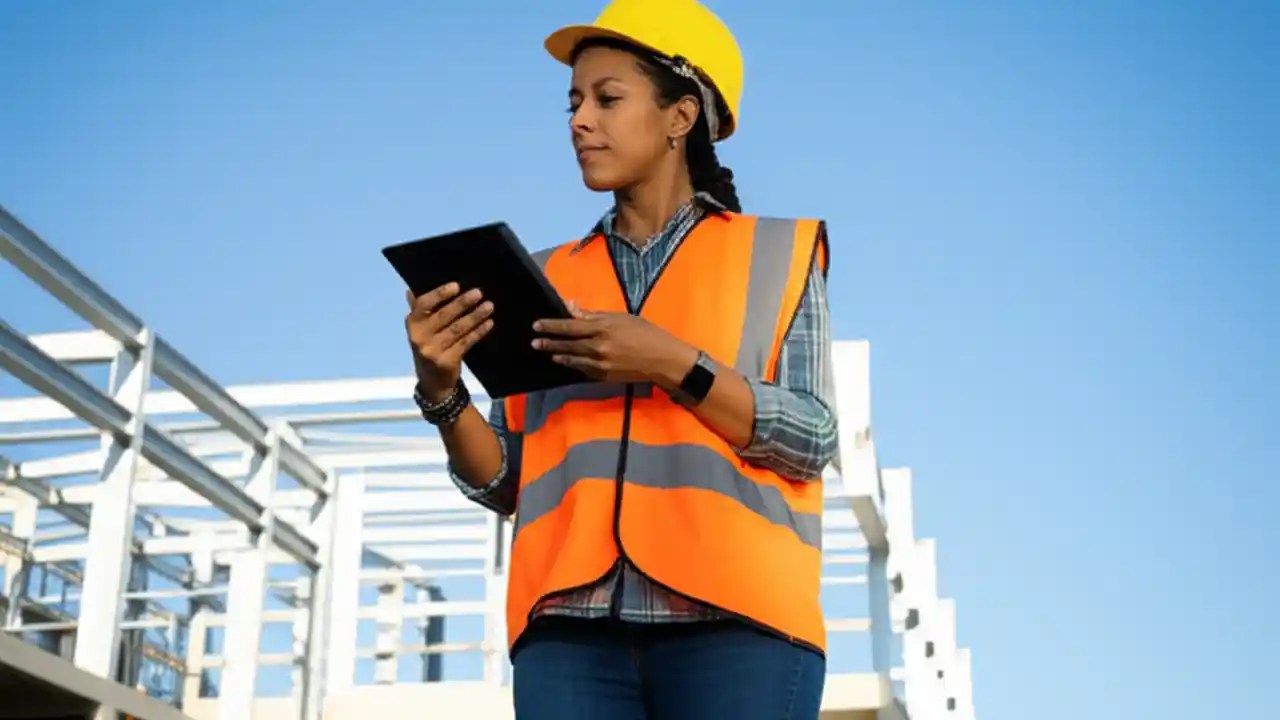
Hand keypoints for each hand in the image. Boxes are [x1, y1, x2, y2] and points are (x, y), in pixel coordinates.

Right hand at [404, 283, 493, 400]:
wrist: (432, 383)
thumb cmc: (429, 347)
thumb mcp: (420, 330)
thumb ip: (418, 310)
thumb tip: (410, 290)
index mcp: (412, 325)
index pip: (423, 305)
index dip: (439, 294)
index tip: (456, 286)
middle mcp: (419, 337)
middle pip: (443, 316)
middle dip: (462, 303)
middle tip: (479, 293)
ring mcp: (433, 351)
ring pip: (457, 329)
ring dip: (475, 316)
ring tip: (489, 306)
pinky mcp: (447, 361)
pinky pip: (466, 343)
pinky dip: (478, 332)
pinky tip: (489, 323)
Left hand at [532, 304, 696, 385]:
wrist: (662, 359)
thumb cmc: (645, 333)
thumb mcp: (621, 318)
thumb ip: (594, 315)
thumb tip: (571, 307)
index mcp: (603, 328)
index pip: (571, 326)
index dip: (552, 325)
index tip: (537, 325)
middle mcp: (599, 346)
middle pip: (568, 344)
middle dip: (550, 342)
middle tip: (534, 342)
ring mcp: (601, 363)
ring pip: (574, 359)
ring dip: (559, 355)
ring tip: (548, 353)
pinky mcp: (605, 375)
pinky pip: (584, 369)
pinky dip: (574, 365)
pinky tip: (566, 362)